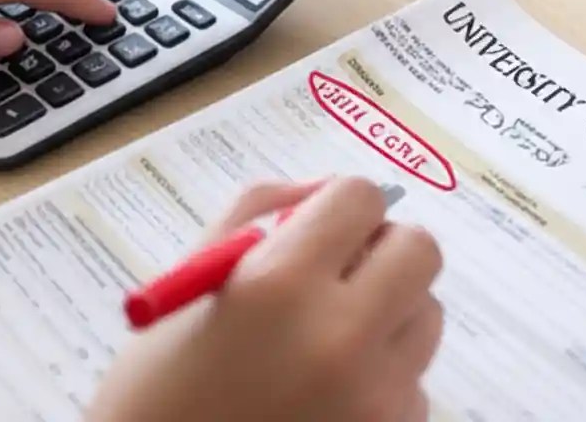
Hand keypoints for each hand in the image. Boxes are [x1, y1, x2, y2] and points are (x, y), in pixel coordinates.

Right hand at [87, 177, 444, 421]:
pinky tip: (329, 394)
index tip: (324, 227)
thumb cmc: (159, 385)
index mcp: (278, 284)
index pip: (359, 199)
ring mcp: (374, 395)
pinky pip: (415, 381)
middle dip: (382, 250)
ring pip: (426, 315)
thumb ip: (258, 215)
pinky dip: (383, 378)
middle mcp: (340, 335)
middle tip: (344, 271)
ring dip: (389, 313)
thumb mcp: (191, 284)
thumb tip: (324, 190)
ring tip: (329, 341)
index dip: (340, 207)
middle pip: (418, 250)